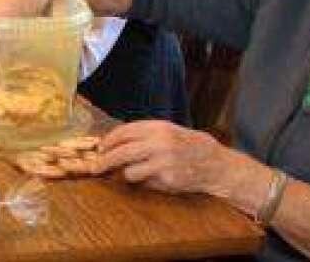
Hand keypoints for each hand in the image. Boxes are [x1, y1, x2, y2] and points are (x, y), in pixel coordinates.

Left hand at [96, 120, 235, 194]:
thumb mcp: (165, 132)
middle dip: (104, 161)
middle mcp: (159, 142)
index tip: (99, 149)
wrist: (214, 163)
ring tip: (142, 171)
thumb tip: (108, 144)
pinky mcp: (168, 178)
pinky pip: (145, 182)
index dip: (108, 141)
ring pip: (130, 171)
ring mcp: (164, 161)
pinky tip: (158, 177)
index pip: (123, 133)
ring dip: (129, 174)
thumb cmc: (185, 146)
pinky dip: (145, 182)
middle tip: (94, 168)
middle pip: (121, 153)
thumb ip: (140, 136)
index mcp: (157, 127)